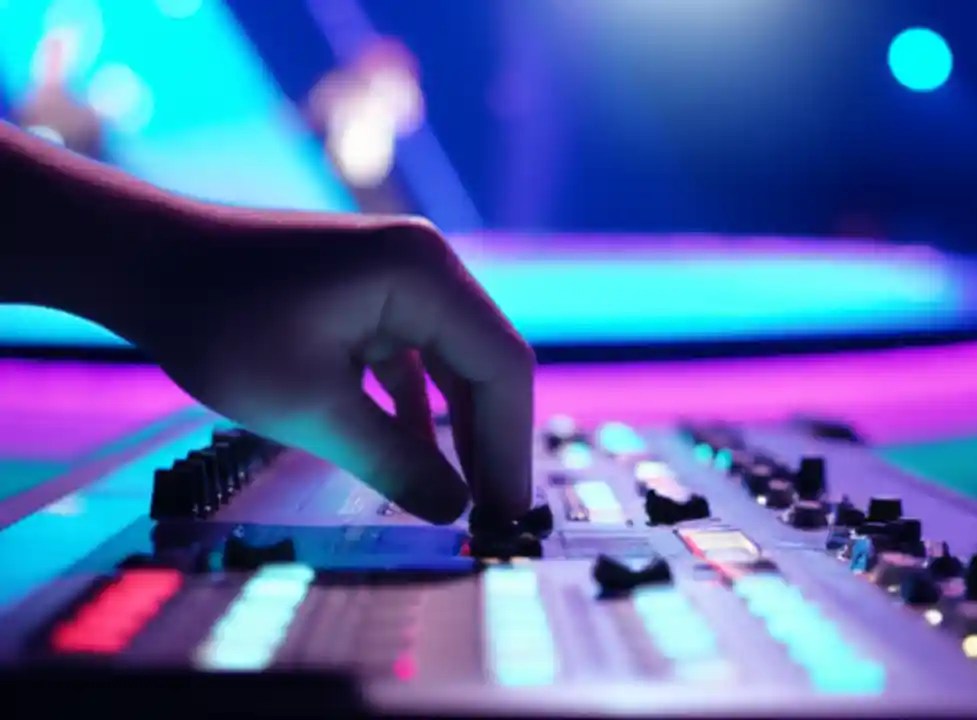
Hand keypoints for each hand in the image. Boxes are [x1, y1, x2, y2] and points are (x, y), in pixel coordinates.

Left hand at [119, 215, 533, 524]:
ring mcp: (398, 278)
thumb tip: (453, 512)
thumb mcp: (310, 408)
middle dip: (490, 440)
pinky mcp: (370, 296)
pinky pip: (416, 357)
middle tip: (491, 514)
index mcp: (424, 274)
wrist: (143, 263)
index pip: (501, 365)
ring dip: (459, 427)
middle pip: (486, 362)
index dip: (509, 446)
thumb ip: (392, 463)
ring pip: (454, 363)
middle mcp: (425, 266)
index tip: (504, 511)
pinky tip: (416, 457)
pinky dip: (419, 408)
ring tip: (463, 495)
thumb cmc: (220, 324)